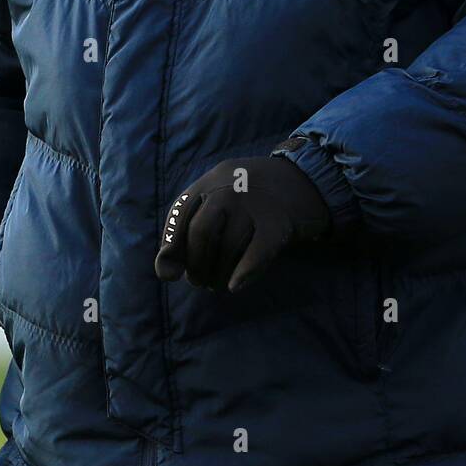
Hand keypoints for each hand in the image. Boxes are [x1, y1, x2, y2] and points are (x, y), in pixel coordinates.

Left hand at [154, 155, 331, 292]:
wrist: (300, 180)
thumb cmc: (246, 198)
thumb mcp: (215, 198)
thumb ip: (186, 228)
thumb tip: (165, 273)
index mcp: (210, 180)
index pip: (179, 212)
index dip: (171, 245)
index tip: (173, 271)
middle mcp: (230, 189)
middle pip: (202, 231)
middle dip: (196, 264)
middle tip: (198, 282)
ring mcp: (255, 204)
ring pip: (228, 246)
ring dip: (218, 274)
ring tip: (216, 284)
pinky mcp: (277, 224)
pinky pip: (257, 252)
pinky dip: (243, 273)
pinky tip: (234, 286)